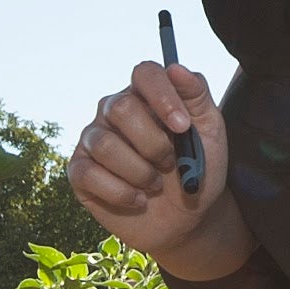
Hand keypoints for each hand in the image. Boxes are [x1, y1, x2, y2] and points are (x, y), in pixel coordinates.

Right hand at [69, 58, 246, 278]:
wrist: (186, 220)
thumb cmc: (198, 170)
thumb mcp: (210, 132)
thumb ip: (197, 96)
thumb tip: (175, 68)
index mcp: (146, 96)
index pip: (144, 73)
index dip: (162, 97)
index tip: (182, 128)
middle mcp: (114, 111)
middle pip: (121, 108)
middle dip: (153, 144)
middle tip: (170, 164)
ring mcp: (94, 139)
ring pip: (105, 145)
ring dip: (140, 172)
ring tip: (155, 185)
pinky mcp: (79, 171)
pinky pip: (90, 174)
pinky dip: (121, 193)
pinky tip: (138, 200)